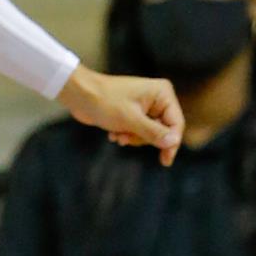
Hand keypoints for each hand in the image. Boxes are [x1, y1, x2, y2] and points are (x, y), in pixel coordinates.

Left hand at [58, 67, 181, 164]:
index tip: (165, 161)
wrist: (79, 94)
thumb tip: (174, 142)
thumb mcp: (130, 120)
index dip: (172, 143)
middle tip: (126, 139)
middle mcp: (158, 98)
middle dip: (144, 139)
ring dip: (133, 138)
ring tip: (118, 135)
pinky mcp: (136, 112)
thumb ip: (153, 132)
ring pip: (151, 134)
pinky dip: (128, 135)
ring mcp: (146, 105)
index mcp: (162, 93)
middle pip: (164, 130)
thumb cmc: (104, 102)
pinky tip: (115, 133)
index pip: (176, 123)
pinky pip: (140, 131)